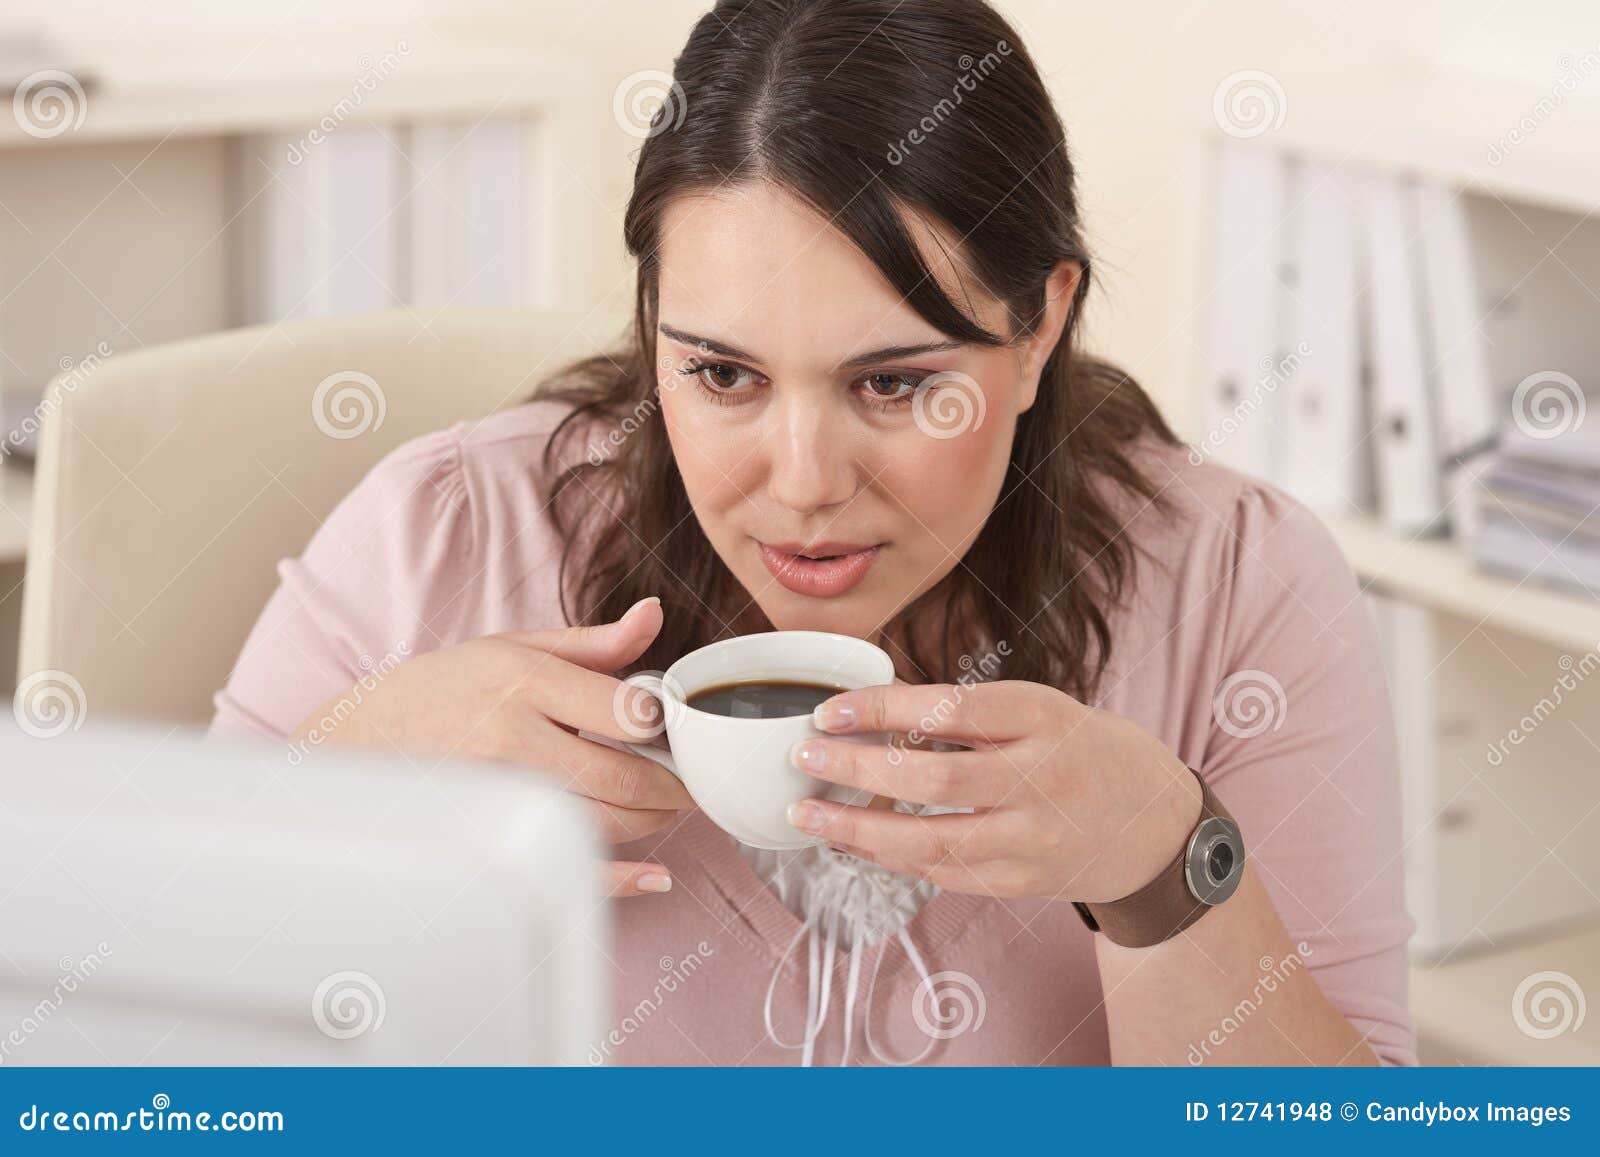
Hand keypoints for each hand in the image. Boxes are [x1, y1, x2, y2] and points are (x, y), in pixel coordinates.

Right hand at [293, 597, 692, 897]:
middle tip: (695, 781)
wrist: (364, 736)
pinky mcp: (491, 838)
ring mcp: (500, 795)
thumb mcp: (518, 647)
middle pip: (624, 777)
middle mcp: (511, 738)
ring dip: (654, 820)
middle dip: (676, 785)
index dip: (668, 726)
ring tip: (664, 804)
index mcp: (524, 681)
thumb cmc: (451, 686)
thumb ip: (596, 643)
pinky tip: (654, 875)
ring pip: (605, 823)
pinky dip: (621, 879)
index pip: (626, 711)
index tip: (683, 731)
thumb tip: (654, 613)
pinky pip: (568, 868)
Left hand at [784, 679, 1201, 901]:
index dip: (880, 709)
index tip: (828, 710)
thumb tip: (876, 707)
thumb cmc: (1089, 752)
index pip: (948, 709)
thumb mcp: (1044, 709)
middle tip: (804, 757)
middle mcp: (1040, 778)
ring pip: (930, 841)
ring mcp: (1032, 839)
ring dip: (858, 830)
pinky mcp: (1023, 883)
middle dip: (856, 769)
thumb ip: (969, 713)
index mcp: (1043, 717)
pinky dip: (891, 859)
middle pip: (933, 778)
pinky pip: (943, 873)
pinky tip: (854, 843)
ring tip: (807, 816)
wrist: (1160, 828)